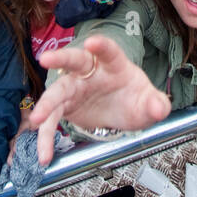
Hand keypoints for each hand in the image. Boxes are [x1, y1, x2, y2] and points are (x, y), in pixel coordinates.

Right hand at [30, 36, 172, 163]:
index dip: (101, 45)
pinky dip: (46, 136)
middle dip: (60, 58)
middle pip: (74, 61)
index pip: (108, 51)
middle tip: (46, 59)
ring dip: (46, 104)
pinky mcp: (66, 106)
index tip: (92, 42)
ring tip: (38, 118)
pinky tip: (43, 153)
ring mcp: (75, 87)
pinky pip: (53, 119)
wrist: (123, 110)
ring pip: (57, 91)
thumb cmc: (134, 99)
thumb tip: (159, 108)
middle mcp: (91, 72)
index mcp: (114, 64)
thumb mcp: (149, 102)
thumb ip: (157, 104)